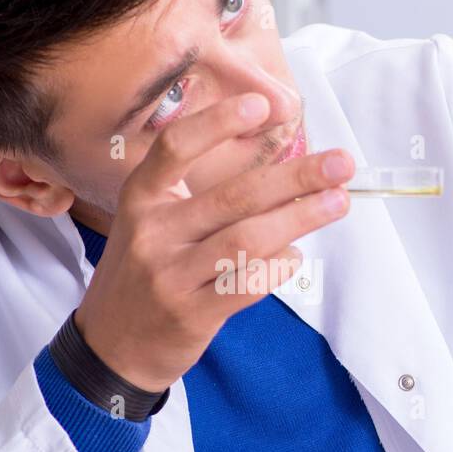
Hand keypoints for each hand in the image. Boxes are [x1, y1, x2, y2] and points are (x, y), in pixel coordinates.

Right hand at [73, 94, 352, 392]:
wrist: (110, 347)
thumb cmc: (143, 275)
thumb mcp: (150, 225)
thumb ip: (199, 198)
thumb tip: (280, 172)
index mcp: (141, 198)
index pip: (176, 147)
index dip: (219, 122)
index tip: (264, 105)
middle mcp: (152, 232)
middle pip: (233, 196)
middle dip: (296, 177)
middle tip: (342, 163)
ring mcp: (170, 275)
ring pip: (247, 240)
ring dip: (300, 219)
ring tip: (337, 203)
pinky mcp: (190, 314)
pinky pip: (247, 284)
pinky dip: (278, 267)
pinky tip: (295, 257)